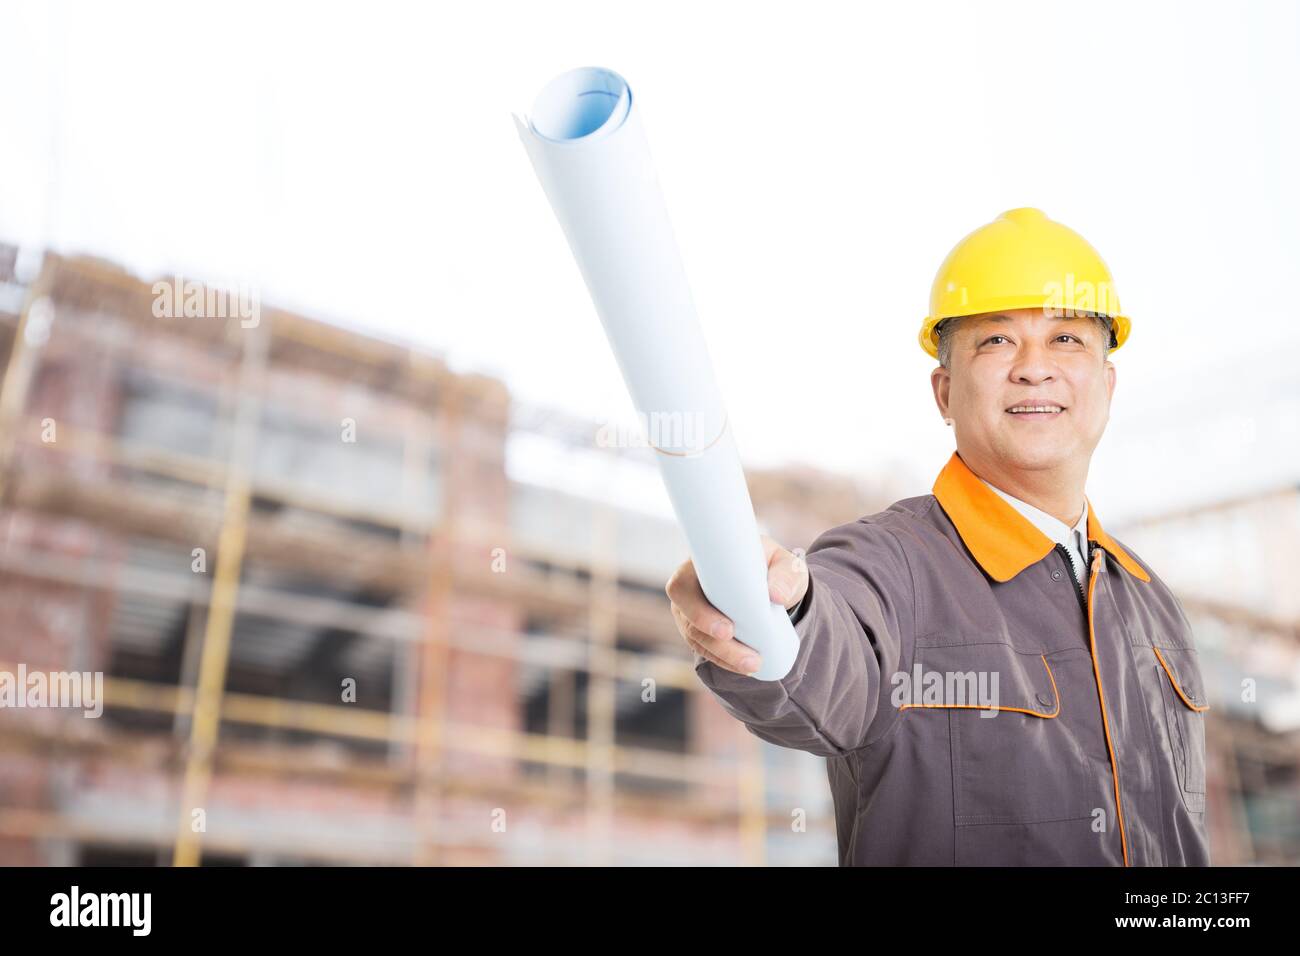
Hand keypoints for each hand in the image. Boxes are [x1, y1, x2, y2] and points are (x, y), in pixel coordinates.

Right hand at [664, 533, 808, 675]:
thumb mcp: (785, 565)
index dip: (698, 611)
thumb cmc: (772, 567)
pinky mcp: (700, 629)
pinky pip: (705, 649)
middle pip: (688, 620)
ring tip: (754, 665)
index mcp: (701, 565)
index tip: (728, 630)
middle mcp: (689, 588)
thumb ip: (786, 574)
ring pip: (697, 639)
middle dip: (716, 643)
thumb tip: (777, 595)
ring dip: (724, 656)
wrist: (770, 581)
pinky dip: (724, 660)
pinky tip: (745, 667)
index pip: (683, 586)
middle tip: (749, 657)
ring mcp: (690, 611)